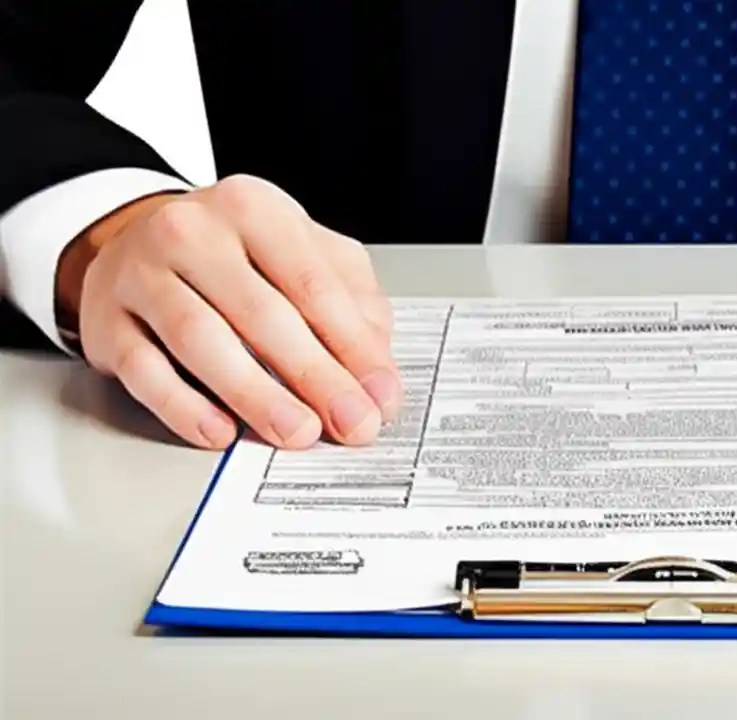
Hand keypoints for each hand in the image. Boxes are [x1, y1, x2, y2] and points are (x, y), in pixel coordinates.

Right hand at [57, 175, 399, 449]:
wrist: (134, 237)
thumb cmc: (234, 252)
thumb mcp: (304, 252)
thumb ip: (352, 302)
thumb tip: (376, 371)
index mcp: (253, 208)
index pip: (314, 284)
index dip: (354, 346)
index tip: (380, 395)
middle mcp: (193, 232)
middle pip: (263, 315)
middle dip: (316, 378)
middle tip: (351, 423)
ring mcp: (141, 273)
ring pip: (203, 341)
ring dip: (257, 396)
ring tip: (298, 431)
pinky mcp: (105, 320)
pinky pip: (144, 371)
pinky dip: (184, 407)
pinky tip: (220, 432)